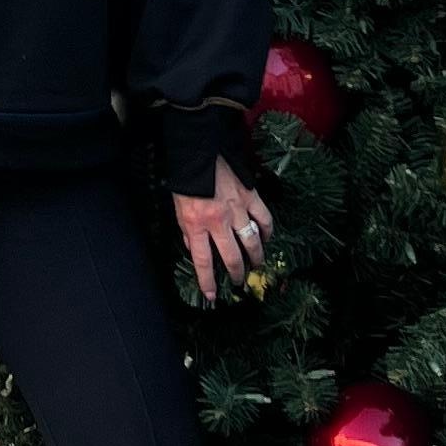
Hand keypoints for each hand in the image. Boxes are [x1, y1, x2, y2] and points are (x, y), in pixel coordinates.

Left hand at [173, 165, 275, 307]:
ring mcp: (237, 209)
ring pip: (252, 242)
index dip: (208, 282)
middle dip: (237, 274)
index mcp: (196, 224)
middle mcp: (218, 221)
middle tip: (239, 282)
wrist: (199, 150)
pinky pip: (264, 219)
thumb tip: (195, 249)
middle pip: (232, 257)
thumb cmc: (186, 179)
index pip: (203, 262)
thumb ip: (187, 231)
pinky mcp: (250, 196)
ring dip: (256, 257)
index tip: (212, 295)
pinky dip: (268, 231)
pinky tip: (266, 237)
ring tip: (256, 265)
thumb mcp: (178, 208)